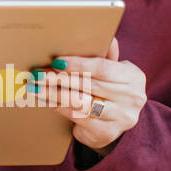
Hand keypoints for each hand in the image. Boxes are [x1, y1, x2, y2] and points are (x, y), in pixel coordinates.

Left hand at [30, 38, 146, 153]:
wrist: (117, 125)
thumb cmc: (110, 91)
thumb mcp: (113, 72)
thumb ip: (107, 55)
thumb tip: (106, 38)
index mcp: (133, 77)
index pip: (102, 67)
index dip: (77, 64)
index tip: (55, 61)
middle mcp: (132, 98)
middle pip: (89, 84)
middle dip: (59, 78)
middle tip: (37, 75)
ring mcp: (121, 117)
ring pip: (82, 102)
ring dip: (55, 94)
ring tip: (37, 88)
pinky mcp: (107, 133)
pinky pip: (78, 118)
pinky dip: (60, 108)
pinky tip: (46, 101)